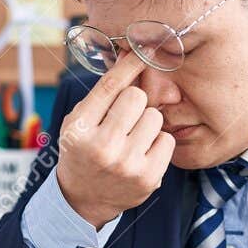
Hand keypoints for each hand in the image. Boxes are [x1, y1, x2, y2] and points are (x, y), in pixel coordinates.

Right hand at [55, 51, 174, 227]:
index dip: (130, 64)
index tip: (146, 48)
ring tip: (132, 138)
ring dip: (147, 122)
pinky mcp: (148, 178)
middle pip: (137, 97)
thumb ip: (103, 93)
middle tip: (125, 119)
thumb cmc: (83, 151)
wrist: (83, 199)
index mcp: (79, 128)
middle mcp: (102, 146)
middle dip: (135, 103)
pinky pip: (167, 140)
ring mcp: (127, 164)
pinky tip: (143, 152)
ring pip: (155, 117)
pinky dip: (158, 142)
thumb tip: (130, 56)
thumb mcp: (80, 121)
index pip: (110, 86)